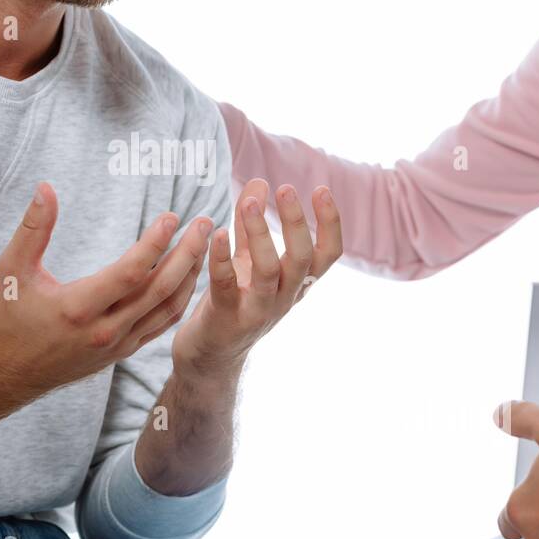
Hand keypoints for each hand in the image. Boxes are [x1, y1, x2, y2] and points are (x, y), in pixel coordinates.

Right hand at [0, 182, 212, 392]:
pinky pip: (162, 323)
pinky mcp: (123, 352)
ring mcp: (118, 344)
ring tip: (204, 242)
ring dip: (191, 274)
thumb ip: (32, 229)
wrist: (10, 373)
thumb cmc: (10, 315)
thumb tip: (46, 188)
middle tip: (206, 223)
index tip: (172, 216)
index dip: (155, 243)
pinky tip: (190, 274)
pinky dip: (181, 298)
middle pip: (160, 289)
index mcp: (78, 308)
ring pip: (168, 309)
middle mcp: (104, 330)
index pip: (130, 273)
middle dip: (188, 253)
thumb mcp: (11, 269)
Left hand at [172, 179, 342, 378]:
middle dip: (296, 222)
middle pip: (302, 258)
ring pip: (269, 271)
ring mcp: (257, 310)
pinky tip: (216, 232)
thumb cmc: (234, 302)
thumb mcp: (248, 261)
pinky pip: (226, 285)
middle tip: (286, 188)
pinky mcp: (227, 317)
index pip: (328, 254)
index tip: (322, 189)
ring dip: (260, 234)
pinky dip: (221, 257)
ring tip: (247, 203)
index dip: (330, 223)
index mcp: (296, 282)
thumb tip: (260, 181)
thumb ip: (253, 224)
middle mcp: (284, 297)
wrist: (208, 356)